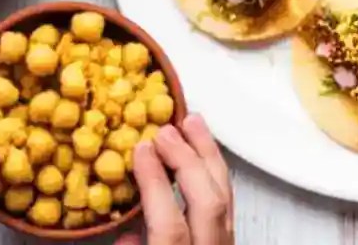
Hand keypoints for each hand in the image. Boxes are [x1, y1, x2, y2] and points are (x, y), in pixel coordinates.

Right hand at [119, 114, 234, 244]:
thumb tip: (125, 228)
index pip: (171, 227)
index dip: (155, 185)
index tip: (141, 150)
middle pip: (209, 204)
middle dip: (189, 161)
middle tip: (166, 131)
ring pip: (226, 198)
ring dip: (208, 156)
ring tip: (192, 123)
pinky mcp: (232, 241)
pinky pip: (230, 201)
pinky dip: (216, 172)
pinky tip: (205, 152)